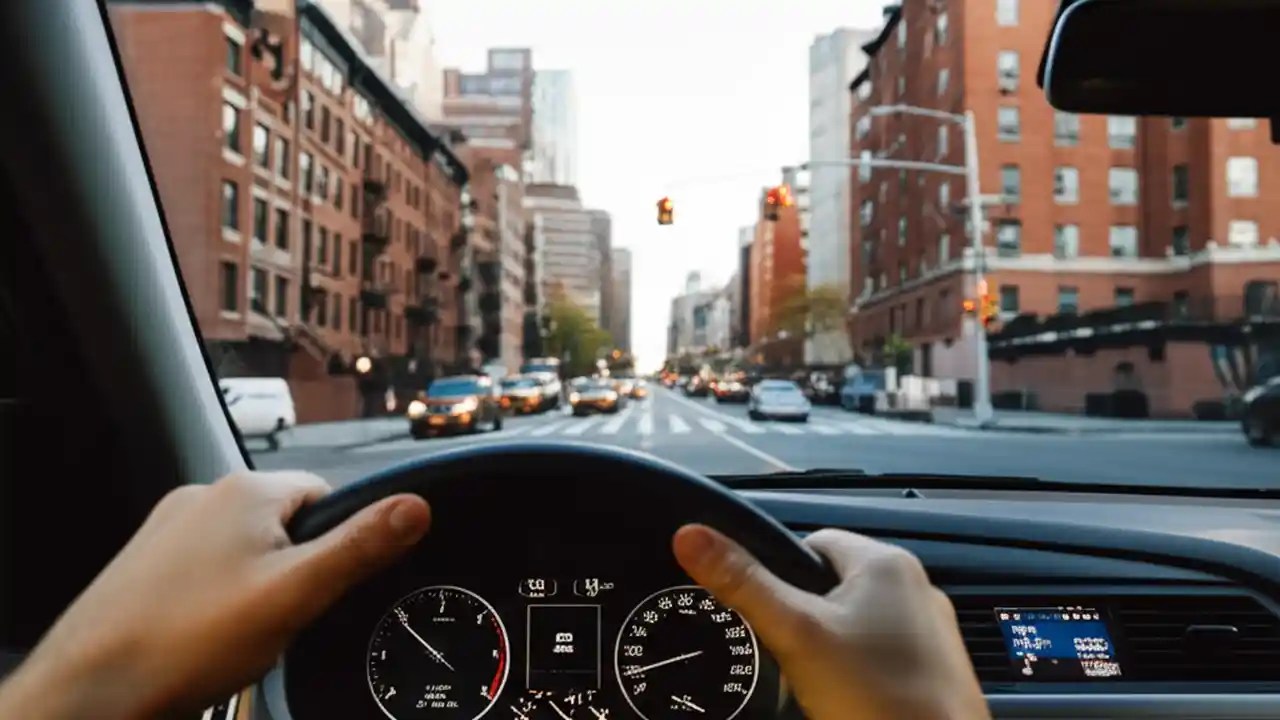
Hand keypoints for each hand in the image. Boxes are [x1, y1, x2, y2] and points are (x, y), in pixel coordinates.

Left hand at [0, 471, 430, 719]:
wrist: (91, 691)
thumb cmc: (185, 642)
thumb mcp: (295, 595)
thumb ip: (359, 547)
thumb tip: (416, 505)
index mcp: (246, 491)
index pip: (327, 497)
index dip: (338, 546)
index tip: (325, 588)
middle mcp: (204, 497)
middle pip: (287, 526)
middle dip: (294, 573)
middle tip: (281, 619)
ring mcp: (170, 530)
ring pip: (247, 553)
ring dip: (257, 589)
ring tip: (240, 635)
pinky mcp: (148, 565)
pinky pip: (209, 573)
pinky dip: (219, 602)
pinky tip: (209, 637)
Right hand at [673, 525, 988, 719]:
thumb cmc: (878, 697)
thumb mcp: (795, 634)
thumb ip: (743, 583)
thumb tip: (693, 537)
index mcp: (885, 562)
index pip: (812, 542)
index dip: (782, 575)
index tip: (775, 614)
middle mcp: (917, 588)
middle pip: (834, 587)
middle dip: (808, 621)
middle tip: (796, 656)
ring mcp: (931, 631)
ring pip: (858, 624)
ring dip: (833, 649)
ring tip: (823, 683)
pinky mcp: (936, 670)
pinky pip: (882, 656)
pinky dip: (861, 672)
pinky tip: (852, 698)